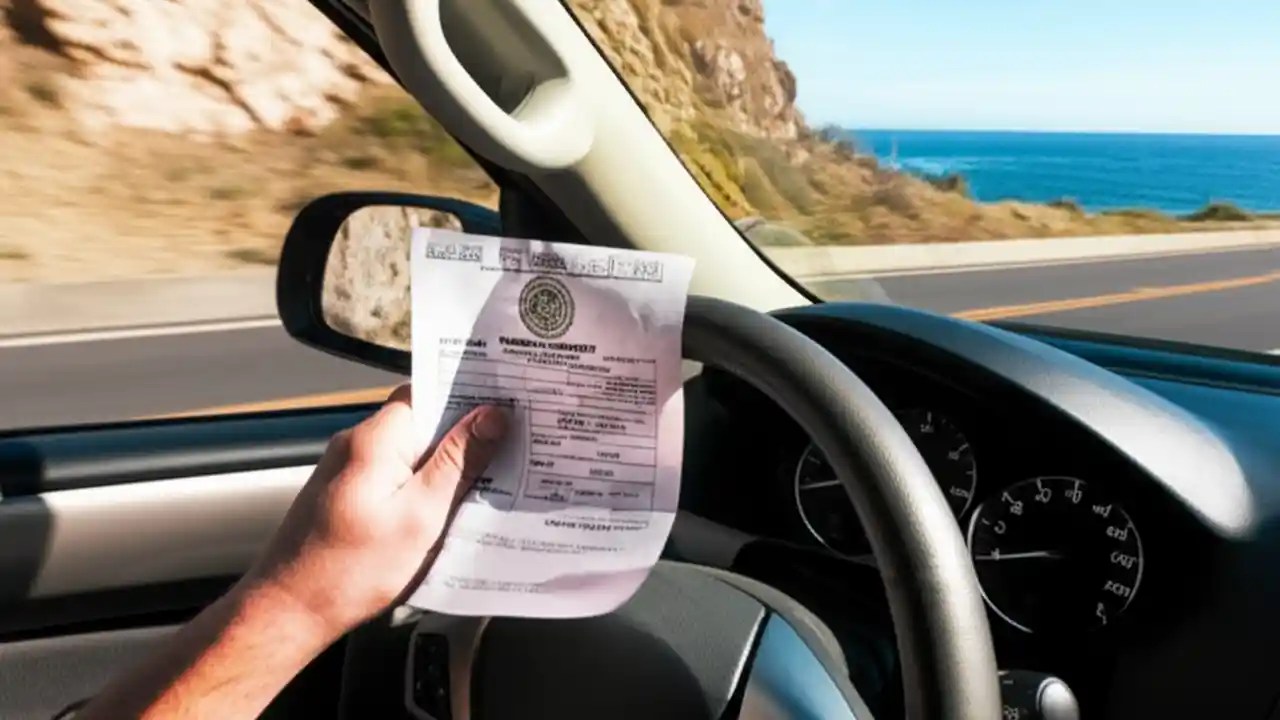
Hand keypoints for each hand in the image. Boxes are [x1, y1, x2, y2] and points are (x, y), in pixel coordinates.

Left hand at [240, 384, 507, 640]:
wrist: (289, 611)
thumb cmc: (351, 570)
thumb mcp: (421, 516)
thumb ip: (458, 463)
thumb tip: (492, 416)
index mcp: (375, 439)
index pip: (428, 391)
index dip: (469, 393)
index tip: (507, 403)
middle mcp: (357, 445)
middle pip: (422, 422)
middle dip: (465, 435)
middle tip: (507, 449)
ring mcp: (348, 469)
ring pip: (411, 452)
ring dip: (445, 466)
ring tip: (483, 485)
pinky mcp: (346, 494)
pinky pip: (395, 476)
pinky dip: (422, 487)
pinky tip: (443, 511)